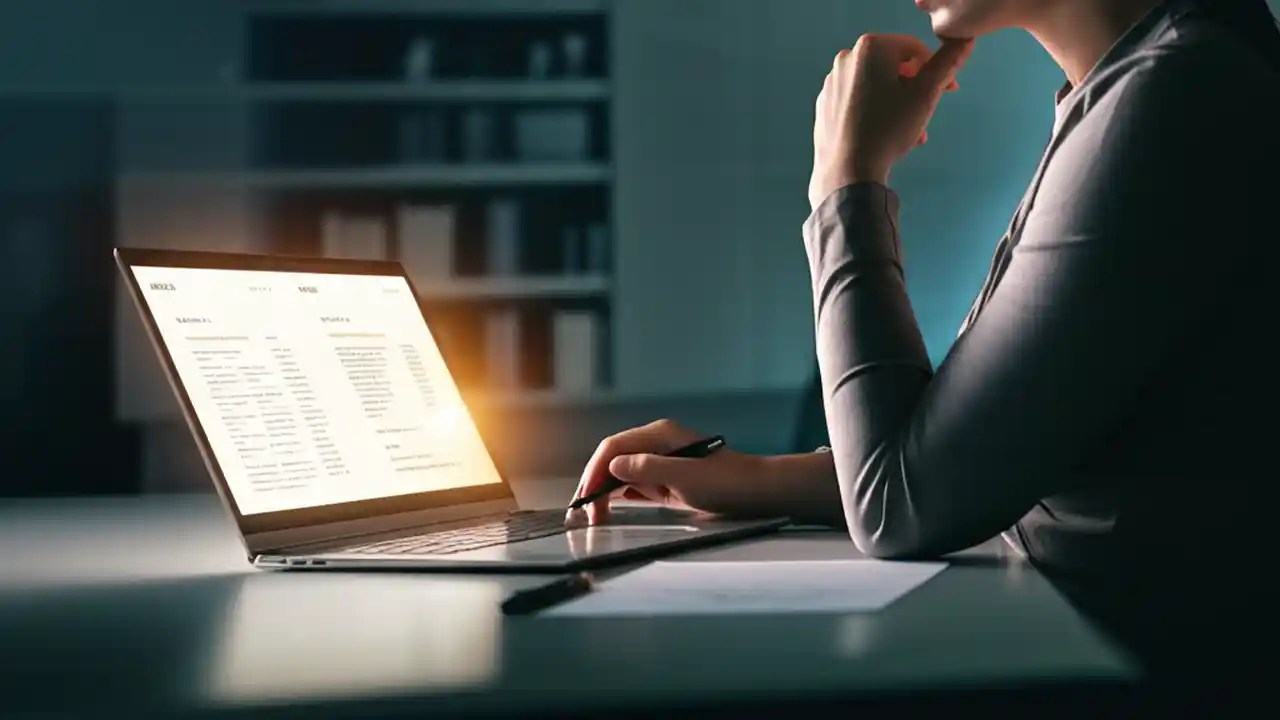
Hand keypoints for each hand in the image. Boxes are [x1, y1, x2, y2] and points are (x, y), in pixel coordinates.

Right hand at [566, 419, 778, 525]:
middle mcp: (657, 444)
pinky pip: (636, 484)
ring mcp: (663, 461)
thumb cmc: (726, 483)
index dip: (595, 471)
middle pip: (614, 459)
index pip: (614, 448)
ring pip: (622, 472)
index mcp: (660, 435)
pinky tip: (610, 506)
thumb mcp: (685, 477)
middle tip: (585, 513)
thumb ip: (647, 469)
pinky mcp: (668, 479)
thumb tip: (613, 466)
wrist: (757, 491)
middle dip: (596, 483)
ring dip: (605, 491)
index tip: (586, 497)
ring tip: (593, 515)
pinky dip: (620, 494)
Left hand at [809, 34, 972, 208]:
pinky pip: (857, 100)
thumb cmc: (888, 129)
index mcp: (870, 48)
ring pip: (876, 85)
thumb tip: (964, 42)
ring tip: (910, 131)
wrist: (848, 171)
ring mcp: (832, 82)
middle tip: (926, 113)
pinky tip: (885, 134)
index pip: (915, 48)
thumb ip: (947, 64)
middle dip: (915, 88)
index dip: (936, 68)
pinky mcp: (824, 105)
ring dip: (898, 102)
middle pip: (894, 66)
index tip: (949, 91)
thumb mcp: (926, 95)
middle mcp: (846, 58)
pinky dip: (875, 111)